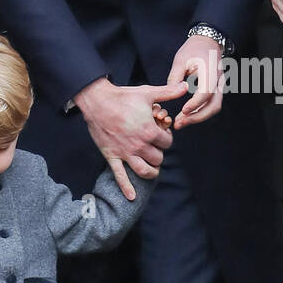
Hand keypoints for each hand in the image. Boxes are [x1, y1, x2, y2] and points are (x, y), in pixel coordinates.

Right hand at [75, 77, 188, 200]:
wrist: (97, 101)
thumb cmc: (123, 96)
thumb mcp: (148, 92)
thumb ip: (168, 92)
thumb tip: (185, 86)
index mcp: (149, 131)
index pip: (167, 143)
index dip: (167, 139)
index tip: (162, 134)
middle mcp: (139, 145)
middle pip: (158, 158)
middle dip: (159, 154)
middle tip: (156, 148)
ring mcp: (125, 152)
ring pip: (144, 171)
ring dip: (151, 172)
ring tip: (153, 170)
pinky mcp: (112, 156)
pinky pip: (120, 176)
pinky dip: (126, 188)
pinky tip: (132, 197)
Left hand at [168, 35, 224, 130]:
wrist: (208, 42)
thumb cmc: (194, 49)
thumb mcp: (181, 59)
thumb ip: (175, 77)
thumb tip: (171, 94)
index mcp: (211, 72)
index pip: (206, 93)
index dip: (195, 104)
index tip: (182, 111)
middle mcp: (219, 81)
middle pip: (214, 106)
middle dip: (197, 117)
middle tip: (179, 123)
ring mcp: (220, 86)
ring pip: (214, 107)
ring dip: (198, 117)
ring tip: (181, 122)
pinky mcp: (216, 90)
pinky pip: (211, 104)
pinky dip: (200, 112)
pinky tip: (187, 115)